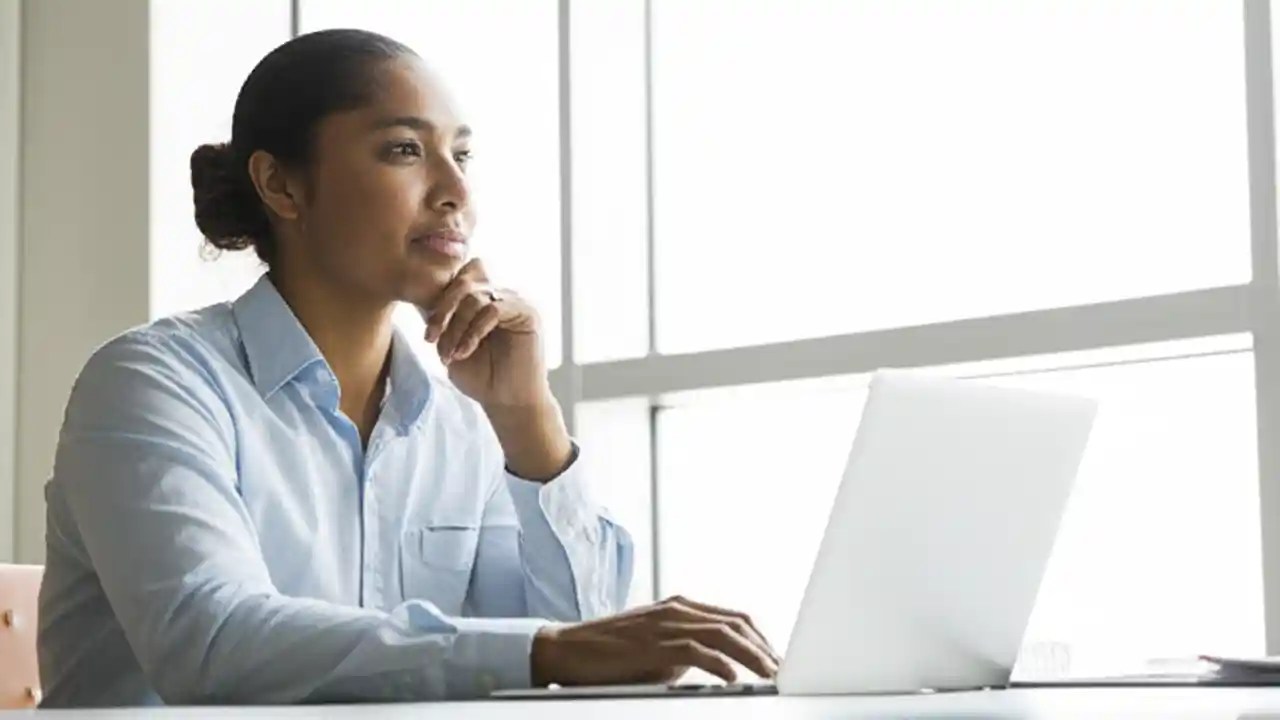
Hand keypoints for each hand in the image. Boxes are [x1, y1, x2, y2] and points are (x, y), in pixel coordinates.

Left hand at [422, 258, 546, 408]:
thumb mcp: (451, 346)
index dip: (439, 302)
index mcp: (484, 299)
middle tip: (431, 338)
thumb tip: (423, 299)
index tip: (429, 334)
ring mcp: (515, 302)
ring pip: (476, 296)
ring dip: (456, 326)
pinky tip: (465, 352)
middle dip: (443, 310)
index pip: (459, 280)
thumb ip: (443, 322)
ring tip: (451, 354)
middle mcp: (501, 295)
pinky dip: (473, 331)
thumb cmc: (482, 378)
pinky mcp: (527, 313)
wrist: (508, 403)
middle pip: (464, 282)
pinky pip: (493, 309)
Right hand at [530, 596, 781, 686]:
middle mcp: (678, 609)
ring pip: (723, 634)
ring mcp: (666, 624)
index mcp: (681, 607)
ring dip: (751, 656)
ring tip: (768, 675)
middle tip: (781, 671)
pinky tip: (733, 678)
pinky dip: (720, 664)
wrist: (567, 650)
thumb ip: (686, 649)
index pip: (734, 618)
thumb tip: (719, 667)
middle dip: (763, 648)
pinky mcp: (654, 644)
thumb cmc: (610, 653)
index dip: (760, 639)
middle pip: (736, 624)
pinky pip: (696, 651)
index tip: (776, 660)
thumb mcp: (656, 647)